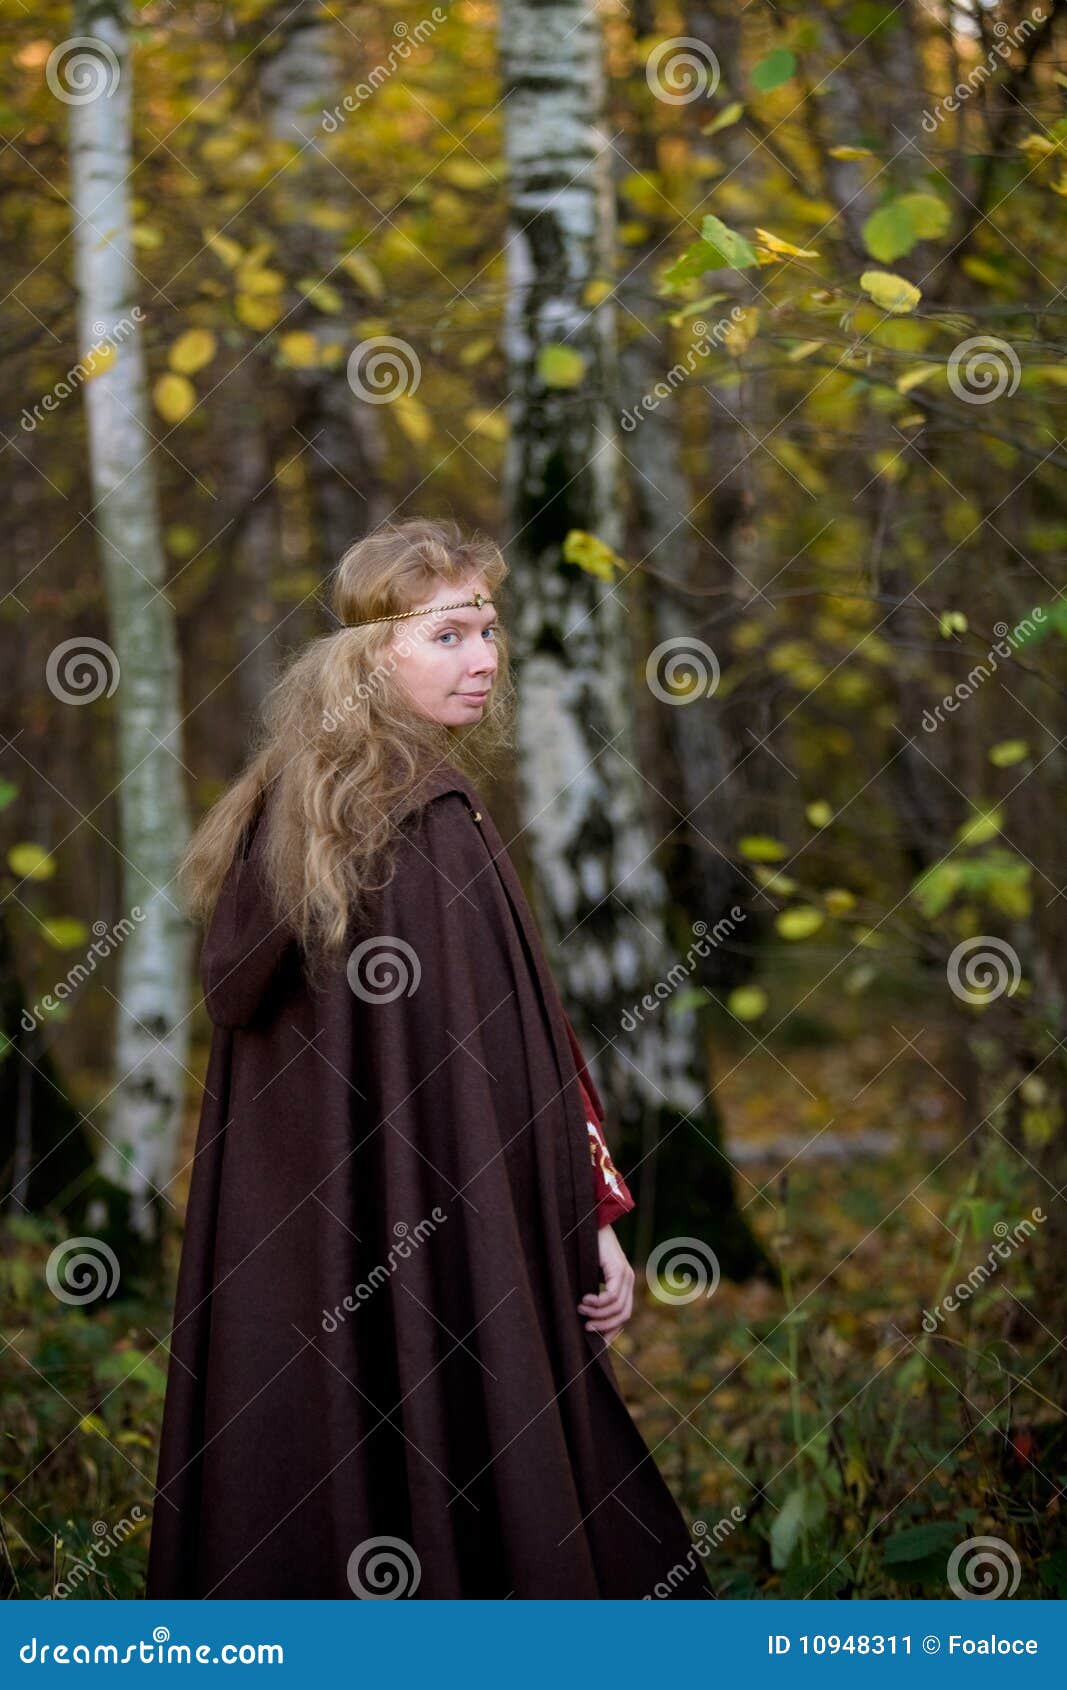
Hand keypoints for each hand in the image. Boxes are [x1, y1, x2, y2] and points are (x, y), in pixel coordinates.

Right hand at [577, 1224, 634, 1340]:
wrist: (589, 1222)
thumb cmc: (584, 1249)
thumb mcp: (588, 1276)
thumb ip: (592, 1293)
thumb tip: (583, 1318)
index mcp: (623, 1284)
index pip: (623, 1315)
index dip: (611, 1331)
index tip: (596, 1343)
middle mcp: (628, 1281)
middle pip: (623, 1315)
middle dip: (604, 1327)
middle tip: (585, 1328)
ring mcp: (625, 1275)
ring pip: (617, 1308)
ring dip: (597, 1314)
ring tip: (580, 1308)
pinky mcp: (619, 1269)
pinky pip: (611, 1296)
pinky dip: (597, 1303)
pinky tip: (584, 1299)